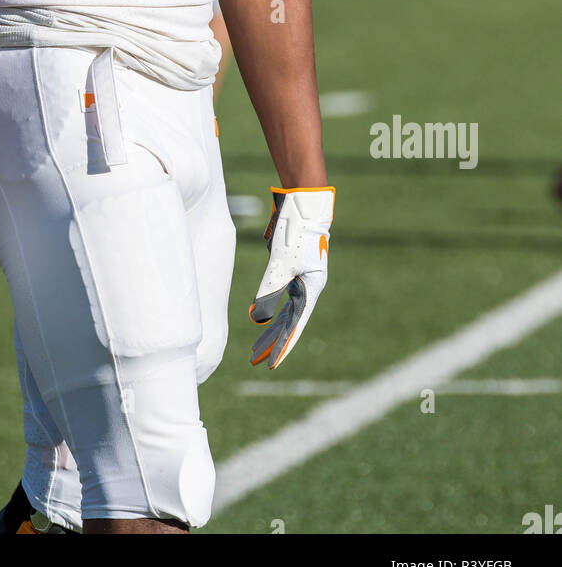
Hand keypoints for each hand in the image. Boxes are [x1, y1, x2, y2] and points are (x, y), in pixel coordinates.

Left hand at [249, 186, 333, 369]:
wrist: (304, 202)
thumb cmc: (297, 232)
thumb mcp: (280, 263)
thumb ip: (268, 290)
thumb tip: (255, 317)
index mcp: (310, 288)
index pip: (294, 326)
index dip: (282, 346)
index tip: (270, 364)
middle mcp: (306, 286)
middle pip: (288, 321)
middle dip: (271, 341)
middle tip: (254, 360)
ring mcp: (299, 276)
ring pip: (282, 309)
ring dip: (268, 327)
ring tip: (254, 345)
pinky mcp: (290, 265)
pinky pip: (277, 291)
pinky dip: (267, 303)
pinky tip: (255, 311)